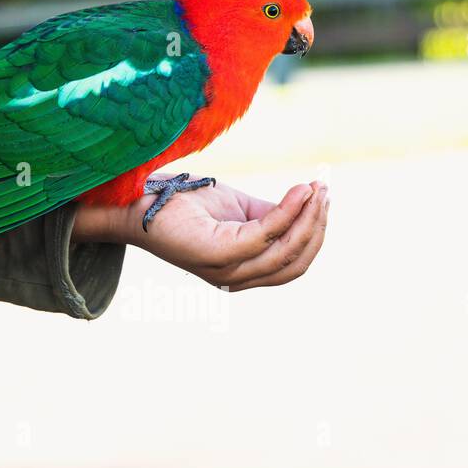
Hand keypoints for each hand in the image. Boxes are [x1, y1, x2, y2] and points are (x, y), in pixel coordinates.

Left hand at [72, 175, 328, 290]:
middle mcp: (236, 279)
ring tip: (315, 188)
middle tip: (325, 190)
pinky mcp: (215, 255)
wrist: (142, 201)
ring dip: (308, 219)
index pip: (294, 265)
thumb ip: (271, 216)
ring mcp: (225, 271)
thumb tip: (306, 205)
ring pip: (284, 253)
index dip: (316, 234)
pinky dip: (287, 212)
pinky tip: (297, 191)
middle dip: (318, 227)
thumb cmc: (188, 204)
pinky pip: (264, 235)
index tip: (325, 199)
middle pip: (295, 263)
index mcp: (244, 272)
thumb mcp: (240, 211)